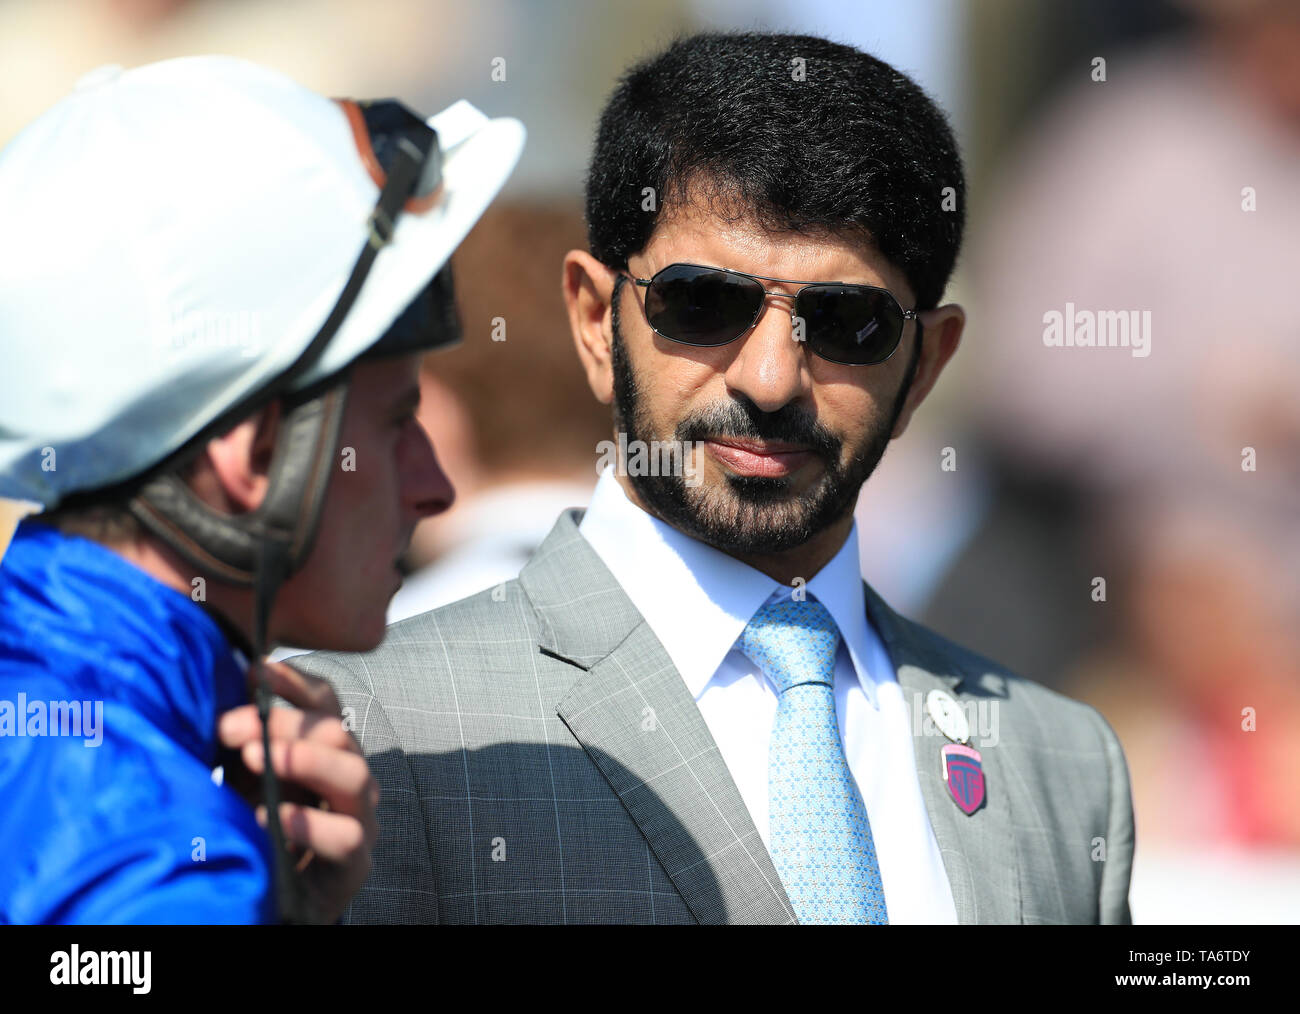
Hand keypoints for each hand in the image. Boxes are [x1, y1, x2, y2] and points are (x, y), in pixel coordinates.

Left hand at [217, 660, 378, 923]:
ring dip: (307, 761)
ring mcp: (359, 818)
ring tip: (260, 757)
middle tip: (231, 727)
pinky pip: (345, 837)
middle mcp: (349, 777)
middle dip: (285, 723)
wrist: (270, 894)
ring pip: (355, 774)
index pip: (325, 703)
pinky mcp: (354, 863)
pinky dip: (308, 824)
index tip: (254, 670)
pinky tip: (268, 817)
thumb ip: (240, 740)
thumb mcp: (244, 777)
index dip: (295, 683)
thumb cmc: (256, 828)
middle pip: (336, 733)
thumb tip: (213, 688)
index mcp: (326, 750)